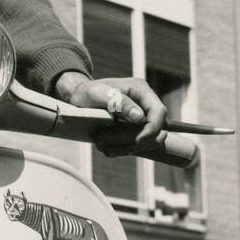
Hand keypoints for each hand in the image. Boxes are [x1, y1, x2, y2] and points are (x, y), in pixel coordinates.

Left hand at [52, 71, 167, 155]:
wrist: (80, 97)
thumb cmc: (87, 92)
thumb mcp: (98, 94)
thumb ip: (119, 102)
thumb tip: (139, 117)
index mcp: (141, 90)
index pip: (159, 112)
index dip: (152, 129)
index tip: (138, 141)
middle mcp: (144, 103)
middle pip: (153, 130)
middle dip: (132, 141)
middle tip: (103, 142)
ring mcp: (141, 116)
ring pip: (146, 141)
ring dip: (125, 148)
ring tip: (101, 146)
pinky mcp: (134, 128)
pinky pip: (136, 144)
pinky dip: (122, 149)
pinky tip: (106, 148)